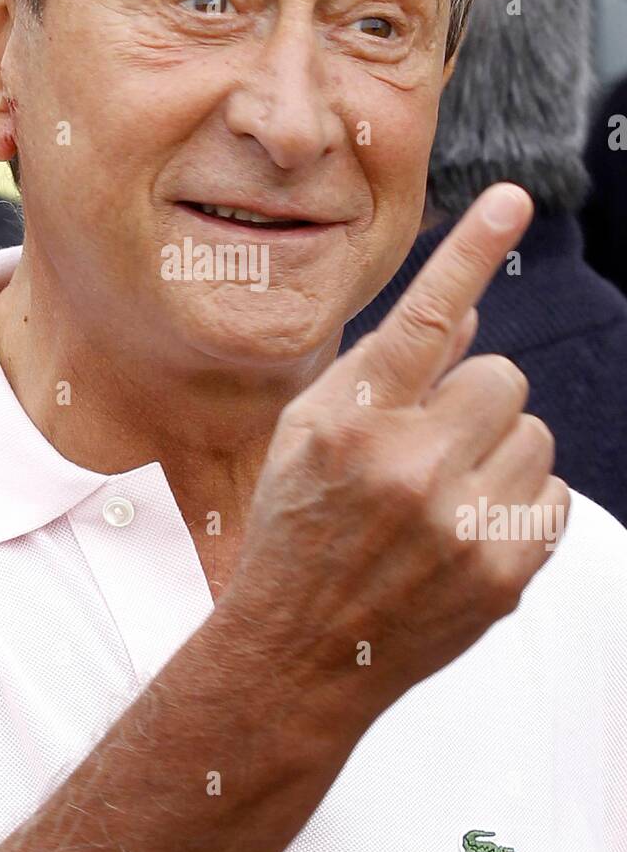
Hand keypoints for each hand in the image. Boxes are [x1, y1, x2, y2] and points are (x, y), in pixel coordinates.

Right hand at [229, 183, 568, 725]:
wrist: (298, 653)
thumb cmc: (296, 530)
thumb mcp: (310, 434)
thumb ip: (385, 369)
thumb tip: (465, 309)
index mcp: (349, 422)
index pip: (423, 315)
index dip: (470, 248)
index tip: (512, 198)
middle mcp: (406, 467)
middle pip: (501, 376)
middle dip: (474, 400)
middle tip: (433, 443)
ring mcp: (460, 525)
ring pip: (535, 433)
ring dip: (501, 451)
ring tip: (448, 493)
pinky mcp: (502, 575)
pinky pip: (557, 494)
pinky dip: (522, 503)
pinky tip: (469, 529)